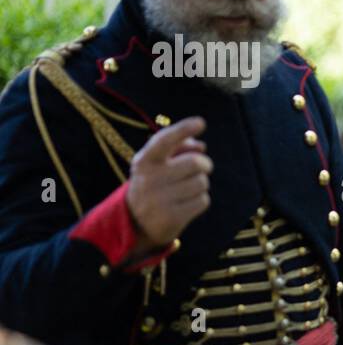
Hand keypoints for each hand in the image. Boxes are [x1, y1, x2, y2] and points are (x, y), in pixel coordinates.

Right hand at [126, 117, 210, 255]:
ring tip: (186, 189)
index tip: (200, 123)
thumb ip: (178, 148)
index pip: (164, 141)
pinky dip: (200, 201)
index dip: (183, 129)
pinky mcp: (171, 218)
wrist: (135, 221)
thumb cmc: (154, 183)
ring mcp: (159, 200)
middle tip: (199, 169)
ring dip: (201, 184)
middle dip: (204, 165)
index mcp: (144, 161)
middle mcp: (149, 179)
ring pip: (202, 183)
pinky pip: (203, 201)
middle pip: (196, 163)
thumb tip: (200, 146)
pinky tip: (186, 203)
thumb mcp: (158, 163)